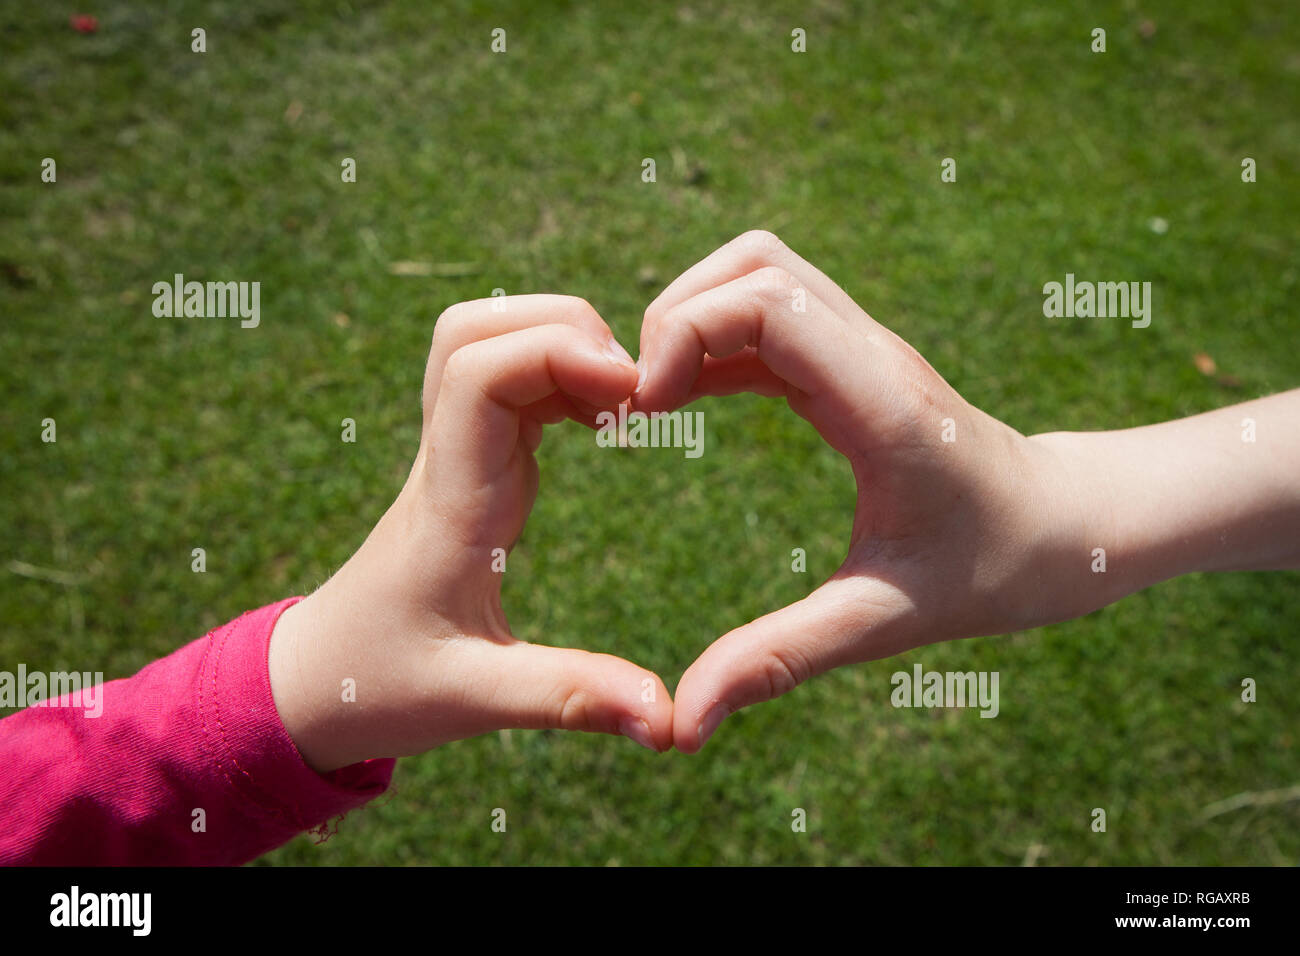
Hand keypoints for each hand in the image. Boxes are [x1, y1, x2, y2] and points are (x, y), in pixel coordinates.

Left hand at [269, 296, 673, 771]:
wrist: (315, 680)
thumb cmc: (383, 685)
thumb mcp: (477, 699)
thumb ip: (572, 697)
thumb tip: (668, 719)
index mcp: (449, 504)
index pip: (479, 374)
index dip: (558, 354)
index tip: (630, 394)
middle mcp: (446, 461)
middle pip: (478, 328)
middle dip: (563, 328)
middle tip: (633, 389)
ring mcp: (452, 455)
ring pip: (488, 343)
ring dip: (560, 344)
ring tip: (624, 403)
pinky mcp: (467, 464)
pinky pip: (505, 383)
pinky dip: (559, 375)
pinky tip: (601, 421)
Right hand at [632, 231, 1091, 751]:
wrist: (1070, 526)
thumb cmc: (995, 571)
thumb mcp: (883, 622)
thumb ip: (779, 662)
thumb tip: (680, 723)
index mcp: (882, 403)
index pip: (767, 301)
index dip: (685, 333)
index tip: (647, 413)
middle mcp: (871, 354)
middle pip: (753, 264)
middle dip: (675, 315)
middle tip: (641, 406)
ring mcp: (864, 348)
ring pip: (759, 274)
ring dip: (692, 318)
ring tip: (655, 402)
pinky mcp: (853, 360)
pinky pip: (769, 317)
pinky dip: (713, 341)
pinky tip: (685, 403)